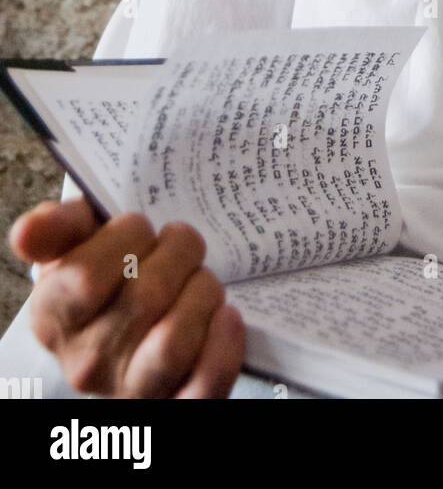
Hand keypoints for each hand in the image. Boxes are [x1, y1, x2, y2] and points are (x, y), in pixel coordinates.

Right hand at [8, 198, 244, 398]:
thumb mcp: (79, 244)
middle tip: (182, 244)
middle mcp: (86, 362)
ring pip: (174, 343)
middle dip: (179, 254)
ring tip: (201, 278)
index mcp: (54, 317)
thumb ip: (59, 227)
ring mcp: (130, 390)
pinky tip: (227, 315)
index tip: (139, 227)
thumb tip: (28, 231)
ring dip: (203, 293)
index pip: (86, 277)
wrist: (133, 325)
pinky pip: (204, 385)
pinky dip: (223, 347)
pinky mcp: (175, 404)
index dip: (126, 237)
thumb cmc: (109, 274)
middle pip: (145, 299)